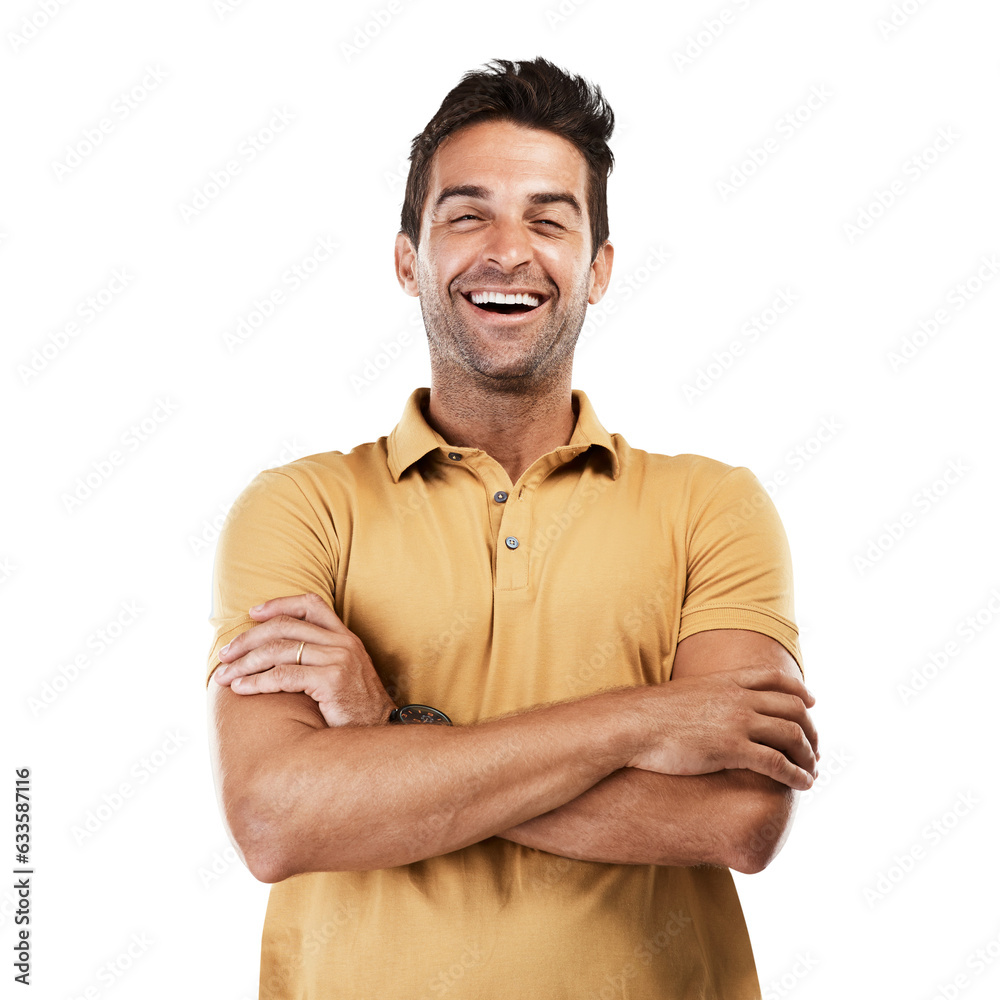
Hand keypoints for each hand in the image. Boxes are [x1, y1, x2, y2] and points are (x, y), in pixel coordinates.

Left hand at [213, 592, 396, 726]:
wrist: (378, 734)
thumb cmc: (353, 710)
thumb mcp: (341, 674)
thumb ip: (317, 658)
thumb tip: (272, 654)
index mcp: (345, 637)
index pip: (310, 604)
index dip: (279, 604)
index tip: (252, 613)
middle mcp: (343, 642)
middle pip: (284, 627)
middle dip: (248, 638)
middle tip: (224, 654)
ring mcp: (338, 659)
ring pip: (279, 650)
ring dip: (245, 663)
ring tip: (224, 676)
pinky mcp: (331, 679)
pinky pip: (283, 675)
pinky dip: (256, 682)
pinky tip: (241, 689)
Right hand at [626, 664, 818, 789]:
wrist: (633, 724)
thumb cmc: (651, 715)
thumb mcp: (685, 694)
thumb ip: (707, 696)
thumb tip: (707, 708)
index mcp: (727, 680)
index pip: (776, 680)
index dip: (799, 691)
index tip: (811, 702)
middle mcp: (739, 697)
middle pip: (793, 708)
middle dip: (810, 729)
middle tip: (815, 748)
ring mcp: (738, 722)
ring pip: (792, 735)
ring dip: (808, 754)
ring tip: (812, 770)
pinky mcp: (732, 748)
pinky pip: (778, 762)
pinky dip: (797, 774)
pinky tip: (802, 784)